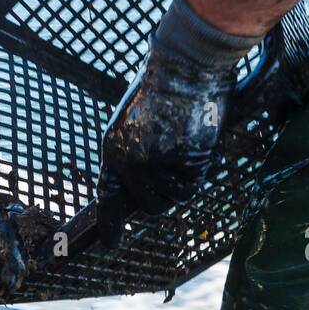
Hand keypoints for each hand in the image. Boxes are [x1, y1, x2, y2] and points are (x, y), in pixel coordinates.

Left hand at [98, 0, 258, 242]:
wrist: (186, 64)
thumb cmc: (163, 87)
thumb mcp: (135, 123)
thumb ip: (134, 158)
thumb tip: (140, 194)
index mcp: (113, 149)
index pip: (109, 198)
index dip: (110, 225)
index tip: (111, 246)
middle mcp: (130, 162)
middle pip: (150, 206)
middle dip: (163, 194)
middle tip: (174, 167)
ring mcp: (157, 165)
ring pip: (175, 198)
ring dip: (184, 182)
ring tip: (185, 147)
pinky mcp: (184, 163)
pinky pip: (194, 184)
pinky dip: (199, 170)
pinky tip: (196, 143)